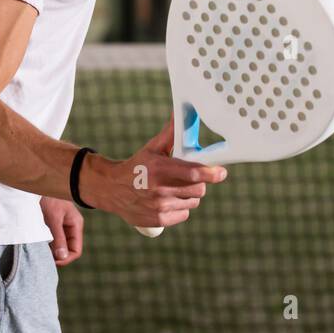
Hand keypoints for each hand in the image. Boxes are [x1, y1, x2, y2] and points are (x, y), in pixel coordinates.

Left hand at [40, 197, 83, 265]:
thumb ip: (58, 238)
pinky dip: (45, 244)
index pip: (76, 250)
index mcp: (76, 225)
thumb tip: (62, 257)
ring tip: (39, 248)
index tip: (51, 260)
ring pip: (59, 246)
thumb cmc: (48, 198)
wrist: (37, 185)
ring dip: (50, 250)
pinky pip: (52, 240)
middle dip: (57, 256)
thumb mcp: (53, 218)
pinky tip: (37, 242)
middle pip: (67, 250)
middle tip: (42, 255)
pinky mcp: (53, 225)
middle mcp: (71, 227)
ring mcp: (62, 226)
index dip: (65, 259)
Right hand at [81, 118, 227, 230]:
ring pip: (193, 202)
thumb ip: (171, 133)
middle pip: (199, 189)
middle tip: (190, 178)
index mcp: (160, 168)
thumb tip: (181, 112)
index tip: (221, 172)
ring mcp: (159, 206)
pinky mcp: (158, 220)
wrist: (112, 189)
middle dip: (199, 182)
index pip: (194, 173)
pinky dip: (181, 208)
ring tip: (175, 188)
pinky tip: (169, 200)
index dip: (212, 173)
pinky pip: (184, 214)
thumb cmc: (137, 166)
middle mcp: (160, 189)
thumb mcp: (153, 148)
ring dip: (189, 195)